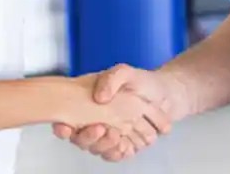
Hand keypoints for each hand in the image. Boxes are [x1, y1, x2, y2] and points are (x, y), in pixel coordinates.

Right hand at [52, 65, 183, 161]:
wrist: (167, 96)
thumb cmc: (143, 83)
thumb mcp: (125, 73)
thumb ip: (111, 79)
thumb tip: (100, 97)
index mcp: (89, 106)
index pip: (67, 120)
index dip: (61, 127)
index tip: (63, 126)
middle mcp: (95, 123)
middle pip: (80, 140)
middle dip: (87, 137)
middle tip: (99, 128)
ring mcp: (109, 136)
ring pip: (97, 150)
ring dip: (104, 145)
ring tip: (116, 135)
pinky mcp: (124, 146)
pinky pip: (116, 155)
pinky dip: (119, 152)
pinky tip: (125, 145)